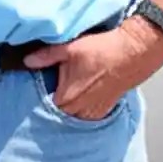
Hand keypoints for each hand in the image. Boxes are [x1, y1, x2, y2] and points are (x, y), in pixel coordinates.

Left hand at [22, 16, 162, 119]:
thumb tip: (28, 61)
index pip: (44, 105)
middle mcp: (80, 110)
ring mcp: (94, 112)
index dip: (41, 93)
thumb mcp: (69, 48)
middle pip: (59, 110)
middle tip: (56, 80)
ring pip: (73, 112)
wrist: (134, 51)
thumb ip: (45, 56)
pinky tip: (84, 89)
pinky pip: (87, 112)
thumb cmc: (103, 50)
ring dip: (70, 102)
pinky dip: (83, 104)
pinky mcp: (104, 109)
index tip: (42, 82)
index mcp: (67, 98)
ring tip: (71, 84)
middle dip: (55, 97)